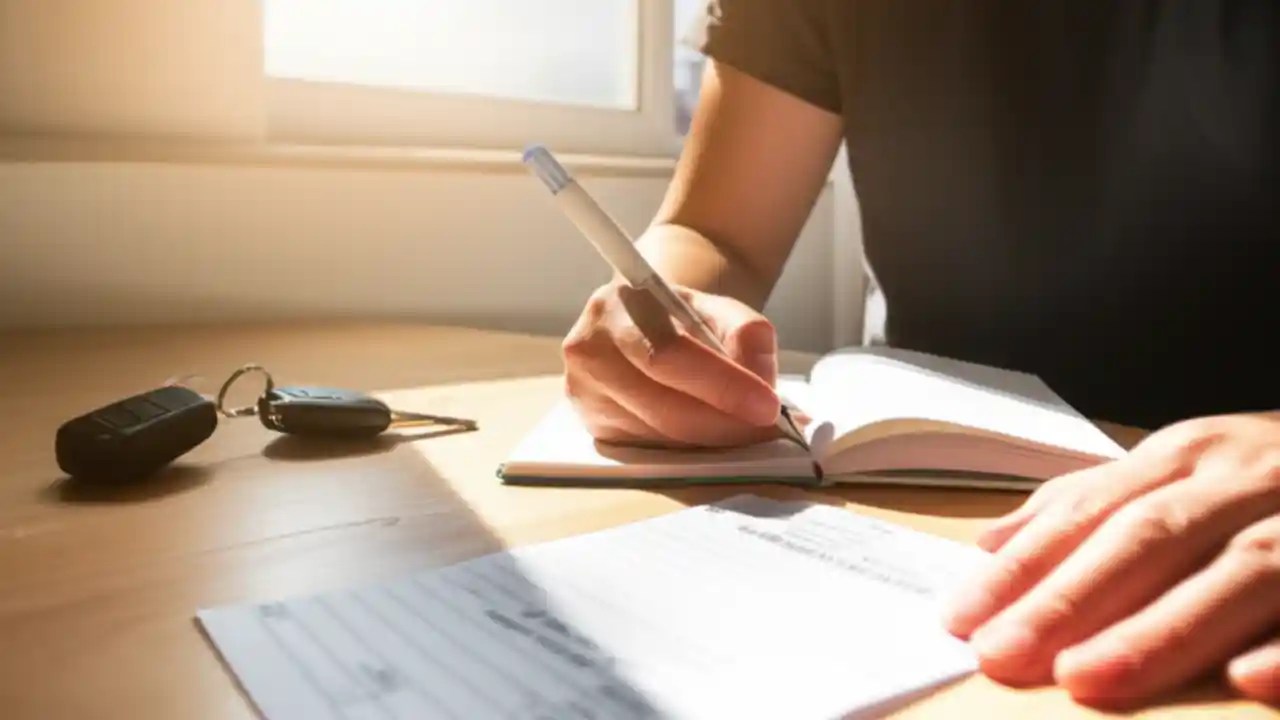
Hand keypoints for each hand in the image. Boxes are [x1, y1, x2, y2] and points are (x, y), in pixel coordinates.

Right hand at [561, 281, 782, 446]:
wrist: (637, 325)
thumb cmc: (677, 317)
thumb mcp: (716, 308)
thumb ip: (745, 332)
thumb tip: (761, 380)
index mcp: (617, 307)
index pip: (669, 354)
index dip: (722, 385)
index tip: (768, 407)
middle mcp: (589, 351)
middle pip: (664, 408)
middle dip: (725, 426)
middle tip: (768, 432)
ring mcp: (584, 395)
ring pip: (661, 437)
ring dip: (711, 442)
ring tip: (744, 430)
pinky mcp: (593, 427)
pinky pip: (651, 452)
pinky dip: (689, 450)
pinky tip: (710, 435)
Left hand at [943, 412, 1279, 707]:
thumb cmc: (1271, 479)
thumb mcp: (1182, 471)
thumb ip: (1089, 503)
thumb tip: (989, 541)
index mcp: (1190, 457)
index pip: (1090, 511)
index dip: (1025, 566)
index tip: (962, 618)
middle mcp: (1249, 477)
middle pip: (1149, 537)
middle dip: (1072, 600)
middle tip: (1002, 656)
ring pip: (1237, 571)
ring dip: (1161, 629)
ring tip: (1086, 680)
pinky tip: (1247, 682)